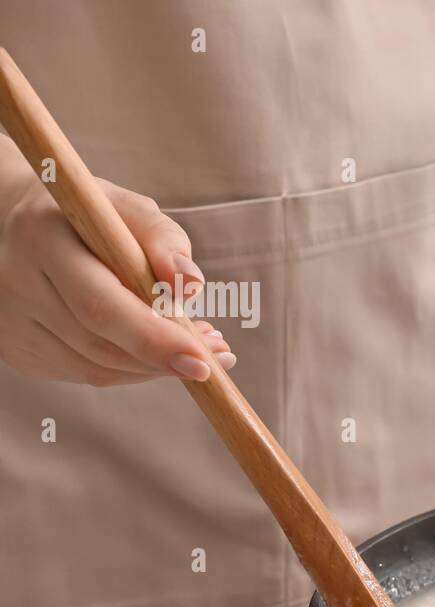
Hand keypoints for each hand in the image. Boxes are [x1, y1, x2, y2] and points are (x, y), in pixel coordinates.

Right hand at [0, 177, 234, 385]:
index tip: (203, 358)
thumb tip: (189, 284)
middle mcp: (16, 284)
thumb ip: (161, 237)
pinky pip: (86, 373)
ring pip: (96, 368)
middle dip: (165, 357)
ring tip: (197, 349)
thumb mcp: (125, 207)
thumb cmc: (85, 214)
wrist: (12, 223)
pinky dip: (130, 368)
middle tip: (216, 356)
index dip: (154, 339)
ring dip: (153, 367)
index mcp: (42, 238)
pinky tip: (156, 352)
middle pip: (100, 345)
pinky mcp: (17, 351)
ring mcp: (10, 325)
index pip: (101, 305)